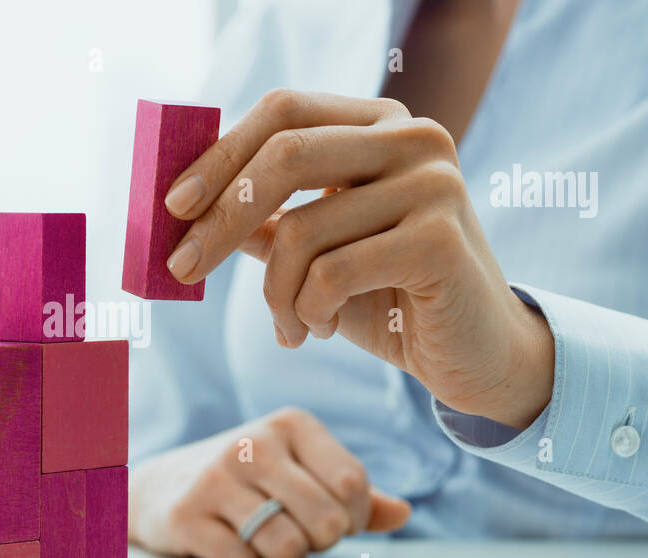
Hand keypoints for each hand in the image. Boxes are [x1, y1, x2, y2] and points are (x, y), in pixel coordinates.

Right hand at [129, 407, 410, 557]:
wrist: (162, 485)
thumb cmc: (249, 480)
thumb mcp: (300, 469)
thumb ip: (353, 492)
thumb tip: (402, 513)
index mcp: (290, 424)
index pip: (352, 484)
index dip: (354, 517)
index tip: (334, 520)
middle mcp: (252, 444)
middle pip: (326, 519)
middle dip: (321, 541)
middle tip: (298, 533)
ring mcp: (215, 478)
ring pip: (287, 545)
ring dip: (284, 557)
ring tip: (266, 539)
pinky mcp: (186, 514)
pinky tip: (230, 542)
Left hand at [163, 89, 553, 428]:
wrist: (474, 356)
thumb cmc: (390, 298)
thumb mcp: (316, 252)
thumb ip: (266, 220)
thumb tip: (187, 202)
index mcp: (382, 123)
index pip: (285, 112)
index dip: (220, 154)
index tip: (173, 205)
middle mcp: (416, 137)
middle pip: (284, 155)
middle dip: (220, 217)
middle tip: (183, 267)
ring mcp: (434, 184)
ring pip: (300, 231)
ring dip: (274, 295)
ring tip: (289, 326)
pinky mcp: (440, 239)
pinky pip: (329, 274)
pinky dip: (306, 312)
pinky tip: (316, 331)